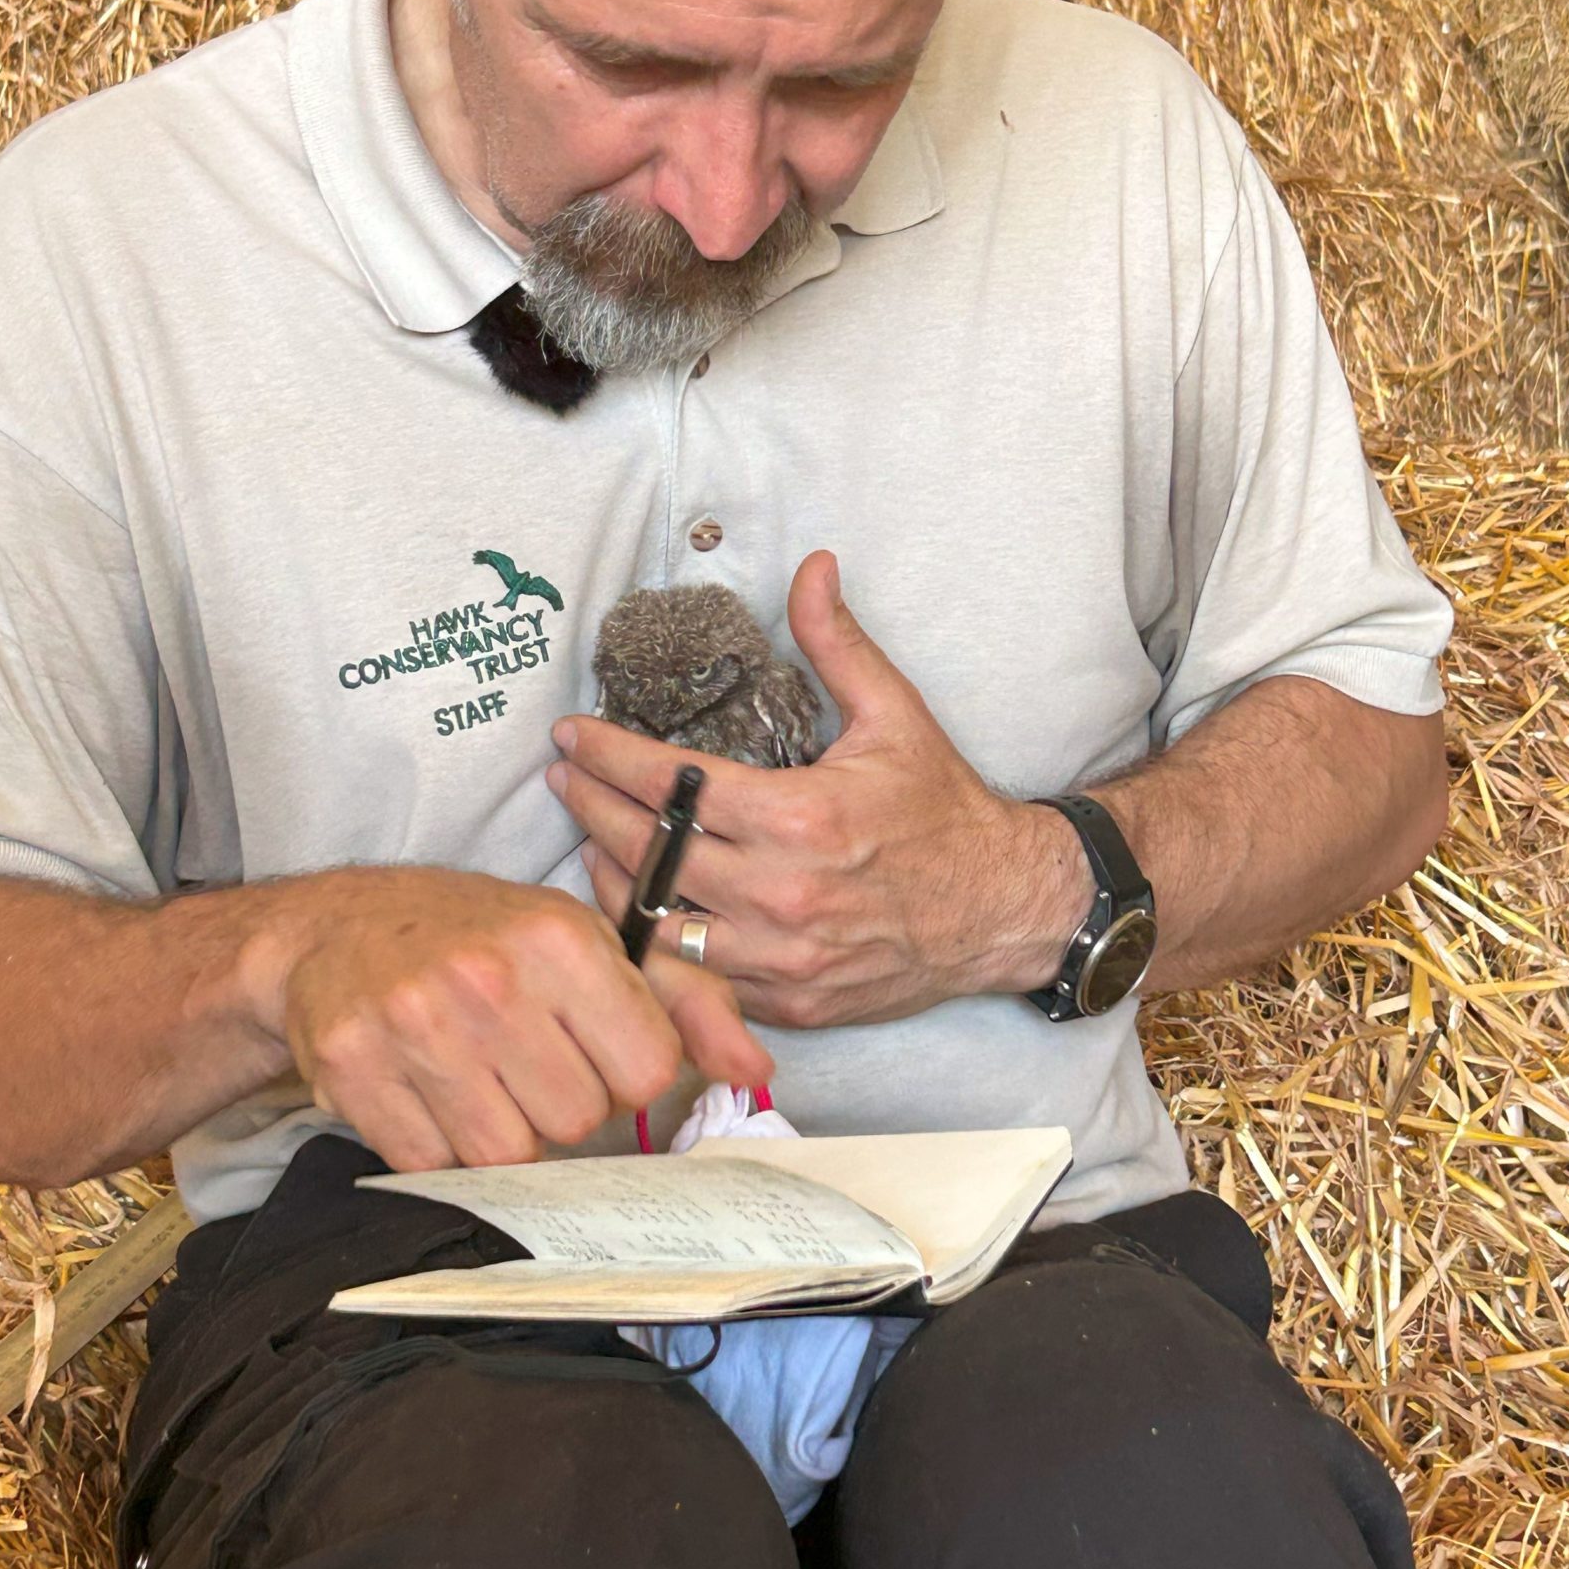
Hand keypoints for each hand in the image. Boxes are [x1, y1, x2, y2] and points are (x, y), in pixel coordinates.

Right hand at [241, 864, 772, 1170]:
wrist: (337, 928)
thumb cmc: (481, 938)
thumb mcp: (588, 942)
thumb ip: (684, 1003)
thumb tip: (753, 1069)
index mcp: (560, 940)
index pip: (645, 1072)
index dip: (623, 1072)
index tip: (588, 1046)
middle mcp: (489, 980)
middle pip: (578, 1122)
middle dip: (558, 1104)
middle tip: (522, 1059)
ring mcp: (414, 1026)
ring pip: (506, 1156)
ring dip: (497, 1132)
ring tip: (475, 1075)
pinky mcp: (352, 1069)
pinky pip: (430, 1164)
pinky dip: (433, 1145)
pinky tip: (425, 1091)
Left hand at [546, 550, 1093, 1027]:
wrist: (1003, 911)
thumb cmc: (944, 812)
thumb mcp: (895, 716)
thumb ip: (837, 643)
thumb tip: (811, 567)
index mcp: (799, 817)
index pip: (671, 783)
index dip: (607, 756)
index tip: (571, 736)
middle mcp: (781, 893)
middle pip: (648, 850)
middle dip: (591, 808)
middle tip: (564, 779)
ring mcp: (780, 957)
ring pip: (656, 922)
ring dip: (612, 877)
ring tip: (589, 839)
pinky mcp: (786, 1002)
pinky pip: (694, 977)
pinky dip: (656, 939)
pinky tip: (639, 905)